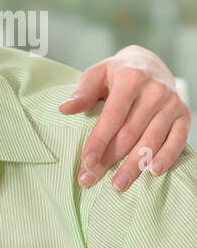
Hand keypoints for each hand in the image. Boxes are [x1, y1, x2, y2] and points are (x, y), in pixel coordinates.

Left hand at [59, 45, 189, 190]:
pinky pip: (178, 139)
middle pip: (130, 133)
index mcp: (131, 79)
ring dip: (134, 165)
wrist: (150, 63)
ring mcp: (171, 104)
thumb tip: (65, 109)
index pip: (112, 116)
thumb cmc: (117, 73)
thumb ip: (83, 92)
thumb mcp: (97, 74)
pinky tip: (153, 172)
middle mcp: (154, 91)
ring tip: (118, 185)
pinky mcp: (184, 115)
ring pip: (151, 140)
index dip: (99, 141)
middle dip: (109, 159)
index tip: (86, 162)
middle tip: (91, 180)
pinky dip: (167, 156)